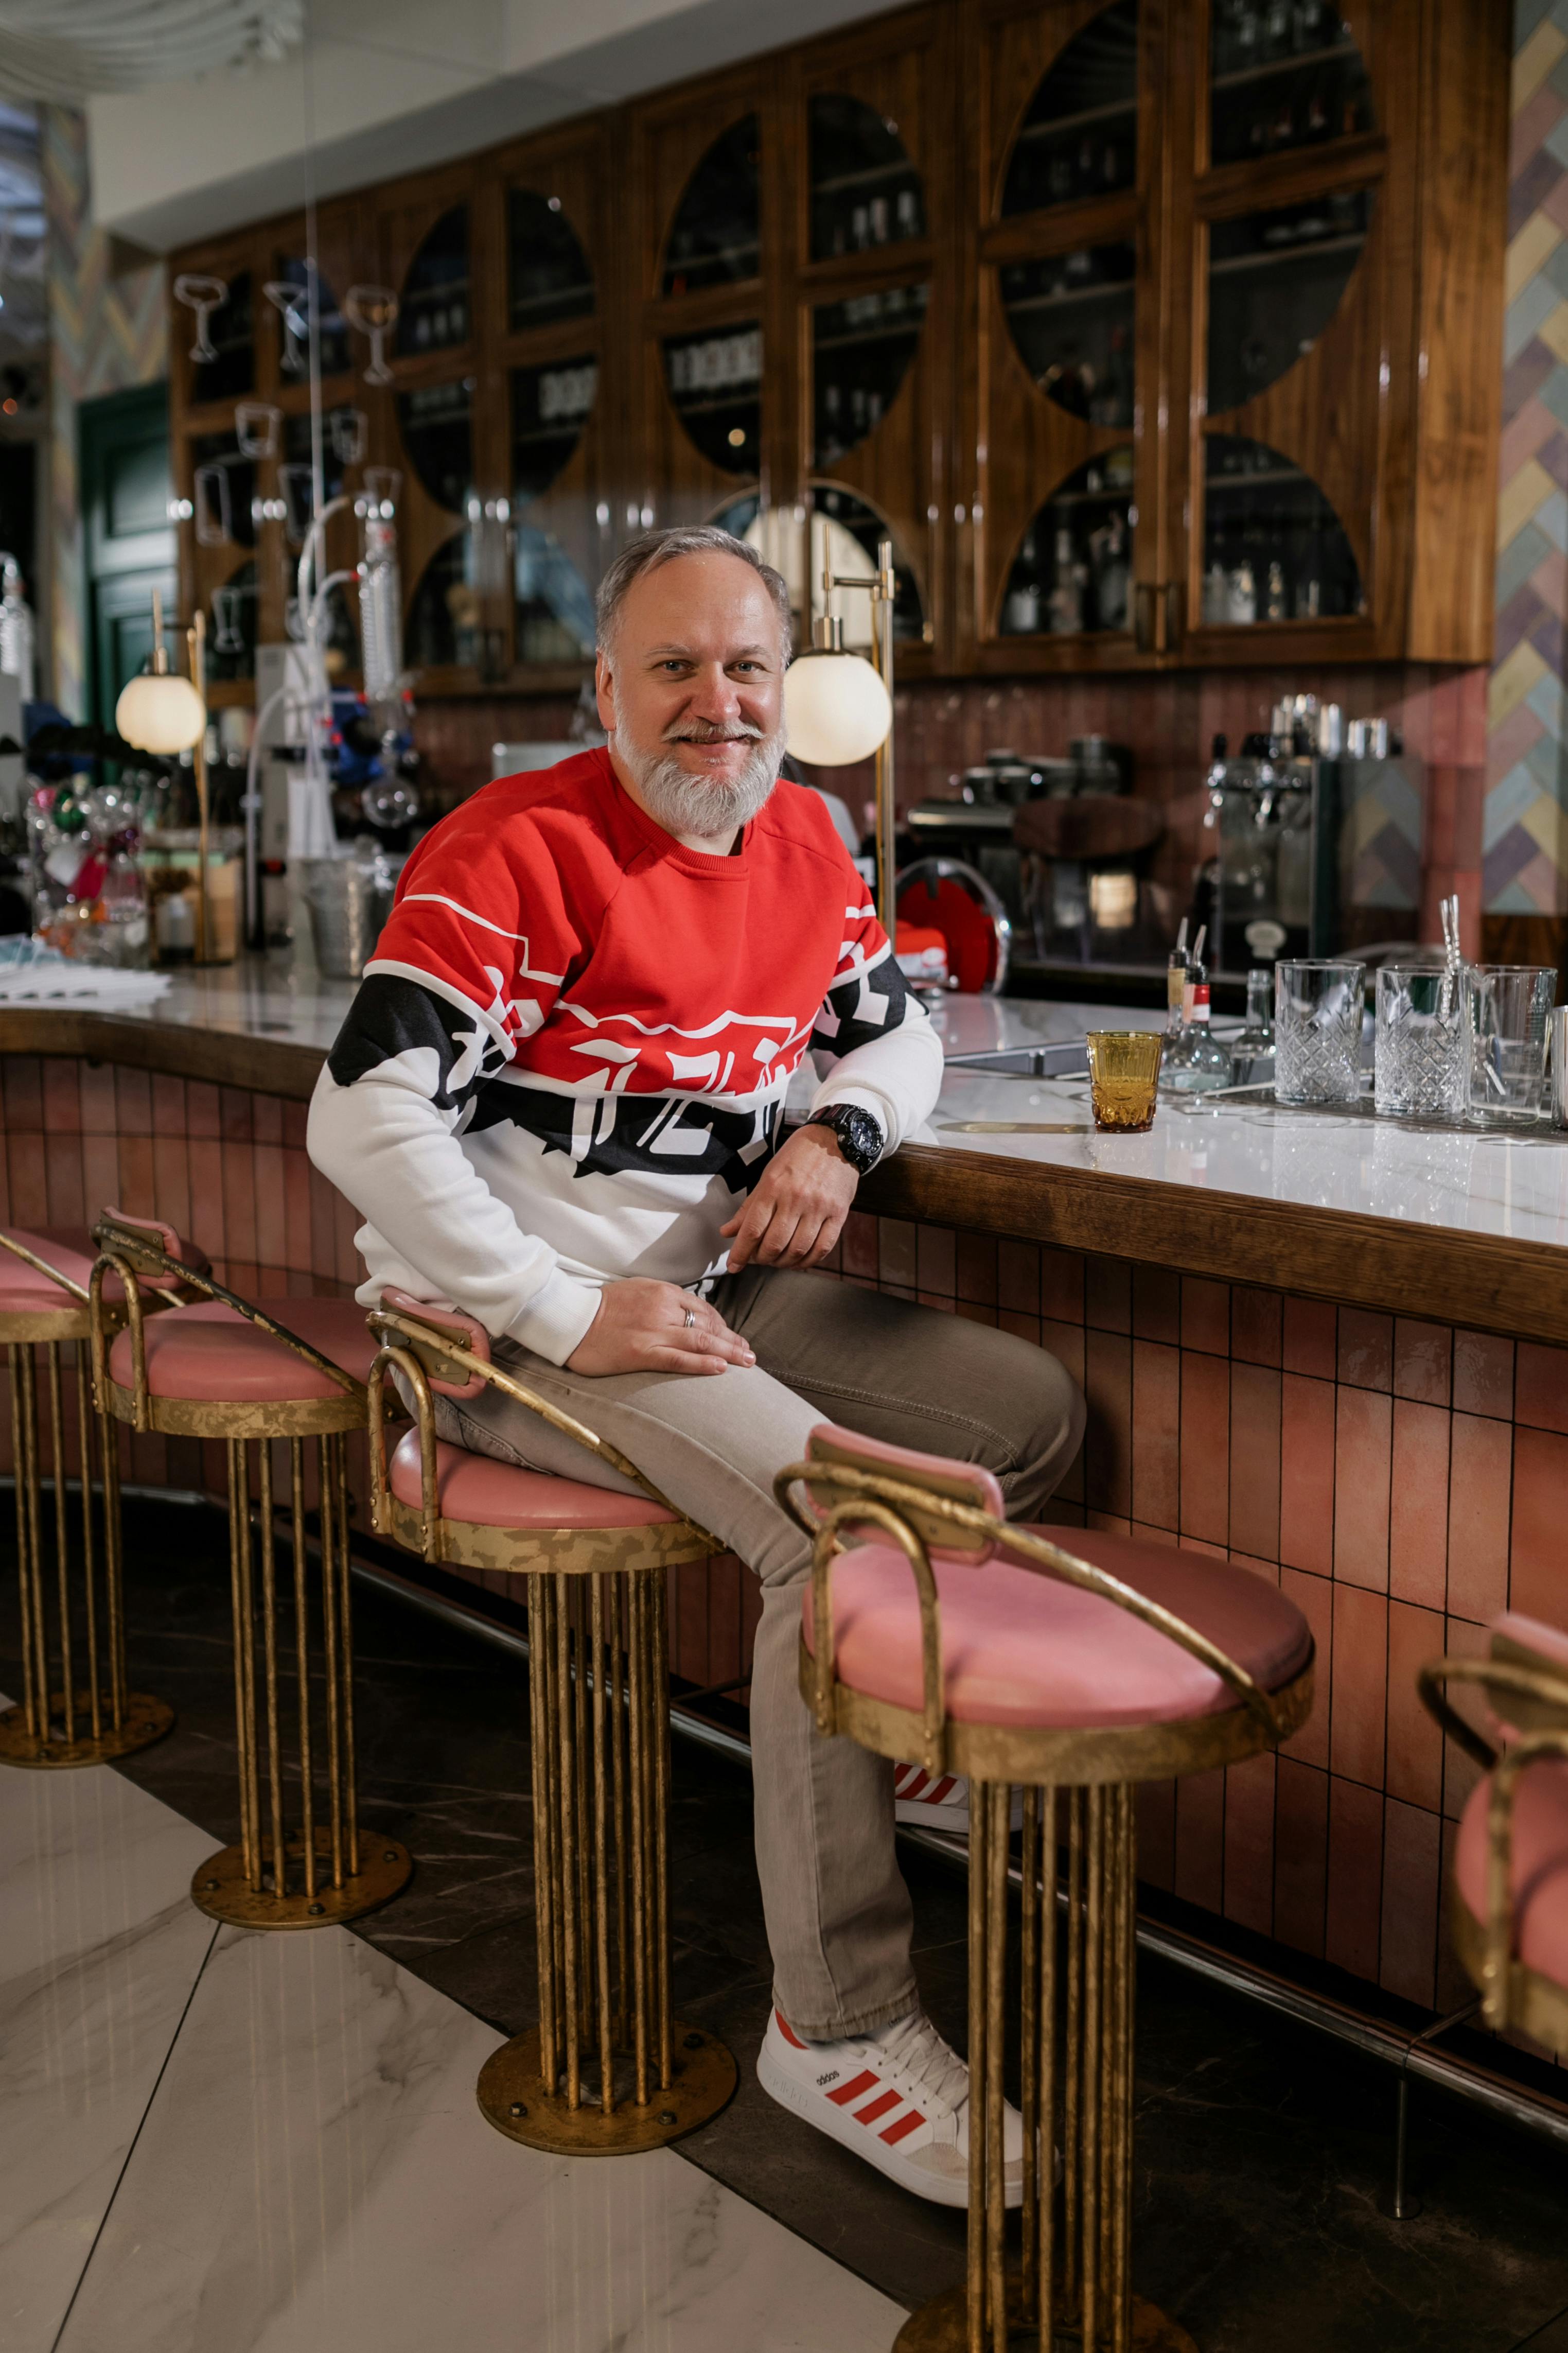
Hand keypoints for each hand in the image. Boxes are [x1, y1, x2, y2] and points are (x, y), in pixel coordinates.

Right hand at [566, 1278, 755, 1377]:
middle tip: (750, 1353)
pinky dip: (703, 1363)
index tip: (732, 1337)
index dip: (722, 1325)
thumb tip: (686, 1313)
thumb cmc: (602, 1307)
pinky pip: (679, 1359)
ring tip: (746, 1362)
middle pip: (708, 1325)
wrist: (571, 1320)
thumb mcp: (637, 1290)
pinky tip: (720, 1368)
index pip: (702, 1309)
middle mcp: (662, 1309)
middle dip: (732, 1340)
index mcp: (662, 1291)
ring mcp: (653, 1331)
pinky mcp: (642, 1353)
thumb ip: (663, 1300)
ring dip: (728, 1352)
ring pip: (700, 1341)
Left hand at [719, 1124, 858, 1271]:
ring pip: (798, 1249)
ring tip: (777, 1260)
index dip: (741, 1253)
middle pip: (774, 1244)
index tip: (734, 1265)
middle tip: (758, 1259)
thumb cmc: (798, 1157)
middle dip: (761, 1259)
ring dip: (783, 1263)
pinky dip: (808, 1261)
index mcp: (774, 1187)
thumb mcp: (768, 1176)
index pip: (752, 1228)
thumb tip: (728, 1232)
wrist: (835, 1140)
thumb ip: (749, 1207)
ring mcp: (819, 1207)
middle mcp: (796, 1198)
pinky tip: (799, 1260)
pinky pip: (823, 1247)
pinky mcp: (839, 1213)